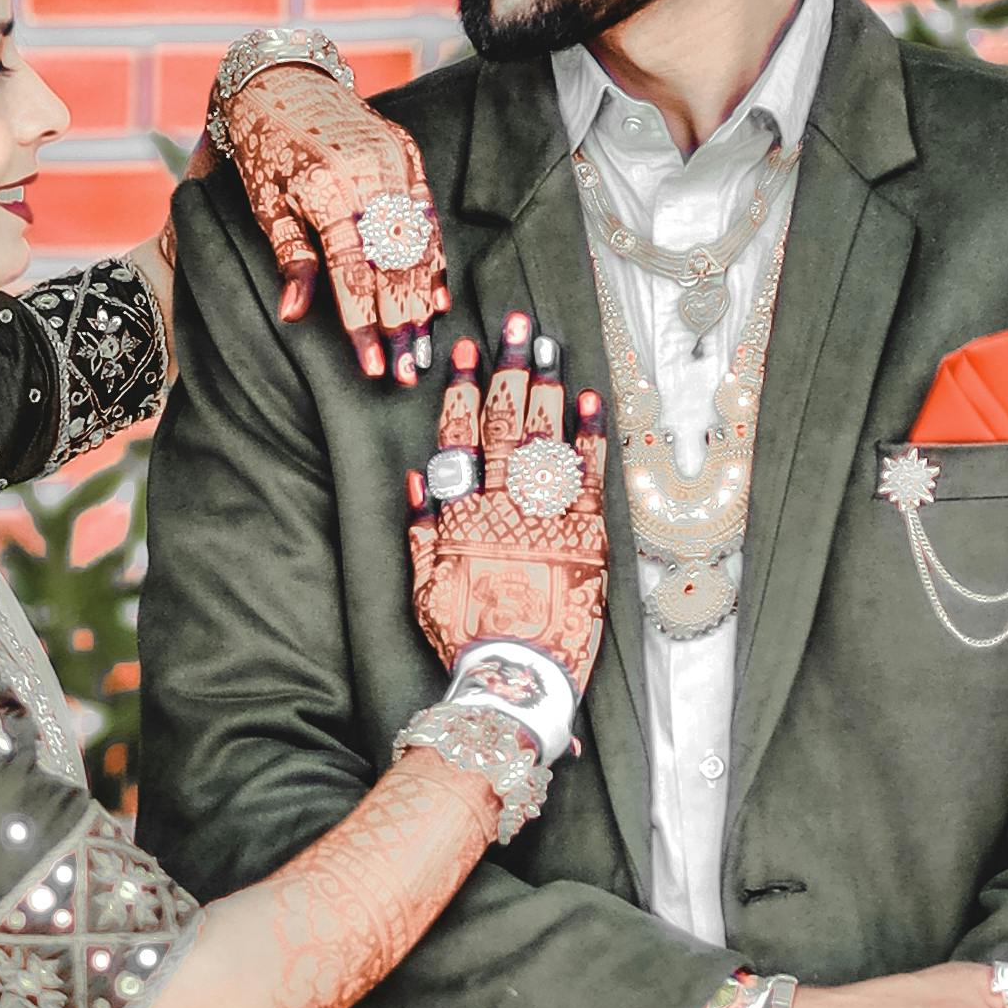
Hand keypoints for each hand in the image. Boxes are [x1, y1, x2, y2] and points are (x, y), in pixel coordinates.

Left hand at [210, 66, 447, 385]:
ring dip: (422, 298)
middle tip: (409, 371)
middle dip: (401, 322)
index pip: (352, 273)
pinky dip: (435, 255)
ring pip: (416, 243)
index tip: (374, 366)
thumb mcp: (264, 205)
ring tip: (424, 345)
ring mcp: (392, 161)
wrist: (279, 80)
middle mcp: (367, 177)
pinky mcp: (407, 151)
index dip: (365, 324)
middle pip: (393, 265)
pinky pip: (427, 212)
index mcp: (325, 192)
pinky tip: (437, 294)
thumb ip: (290, 258)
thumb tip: (297, 315)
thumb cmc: (264, 149)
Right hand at [408, 322, 610, 686]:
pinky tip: (588, 399)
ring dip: (546, 388)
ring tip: (548, 345)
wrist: (517, 680)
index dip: (462, 390)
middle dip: (509, 371)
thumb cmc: (466, 638)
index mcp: (460, 517)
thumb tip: (420, 476)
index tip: (467, 351)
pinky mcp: (587, 537)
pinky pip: (588, 476)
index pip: (458, 438)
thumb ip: (421, 530)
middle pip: (503, 425)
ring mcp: (548, 519)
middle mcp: (502, 509)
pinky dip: (588, 436)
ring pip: (544, 439)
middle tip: (516, 327)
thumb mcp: (423, 588)